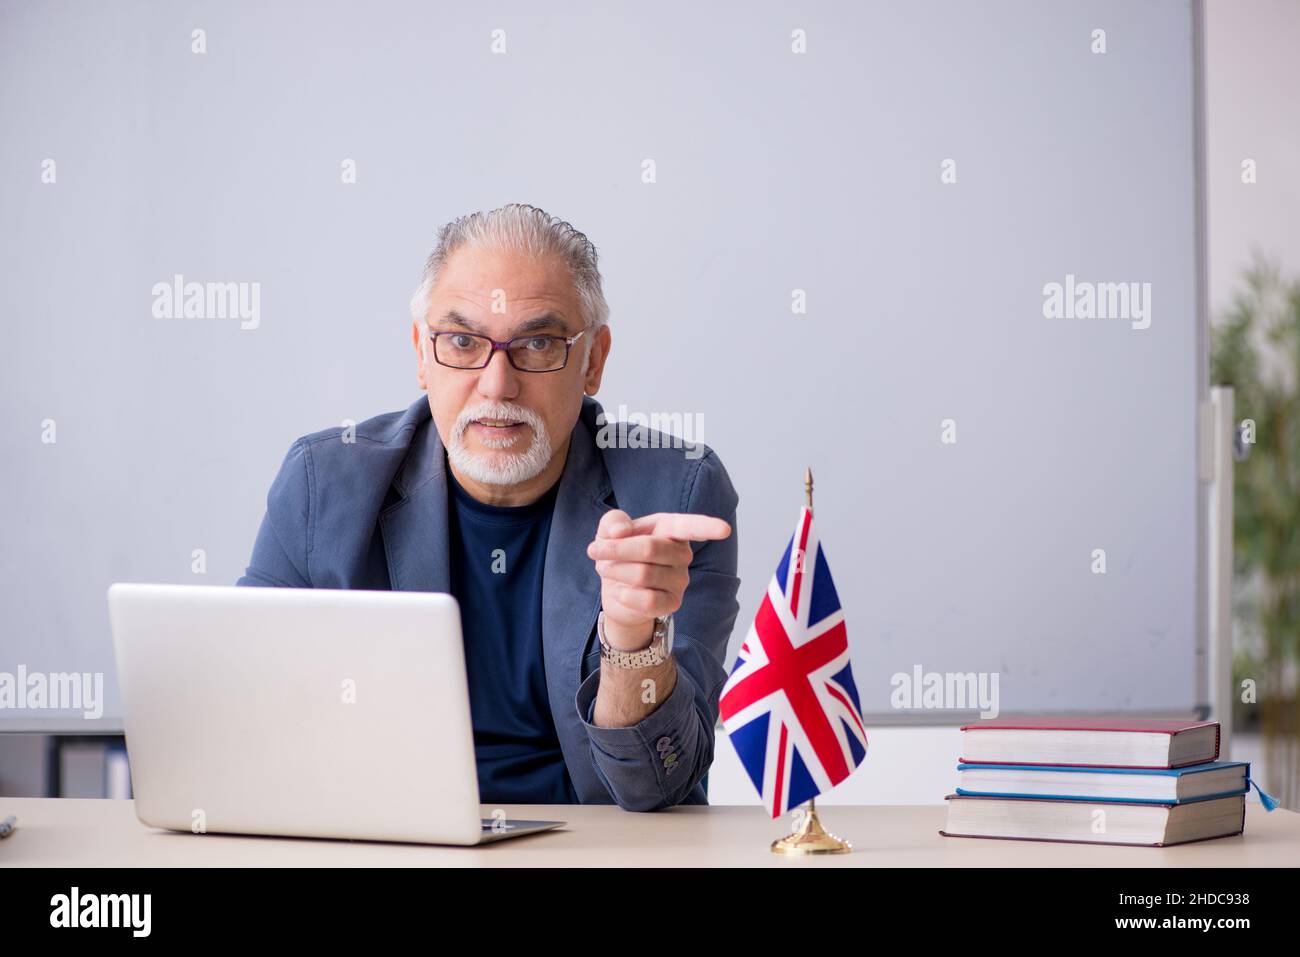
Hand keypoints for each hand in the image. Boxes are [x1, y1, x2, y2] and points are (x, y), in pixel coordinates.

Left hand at [586, 510, 731, 649]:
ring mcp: (680, 580)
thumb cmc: (620, 554)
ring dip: (614, 570)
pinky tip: (620, 591)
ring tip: (606, 569)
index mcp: (672, 530)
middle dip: (615, 549)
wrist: (616, 591)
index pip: (691, 526)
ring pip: (642, 574)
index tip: (724, 529)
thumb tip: (619, 532)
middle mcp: (682, 554)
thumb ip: (613, 522)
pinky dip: (624, 595)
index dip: (708, 527)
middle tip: (595, 551)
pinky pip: (647, 600)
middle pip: (649, 548)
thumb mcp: (610, 531)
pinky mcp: (672, 604)